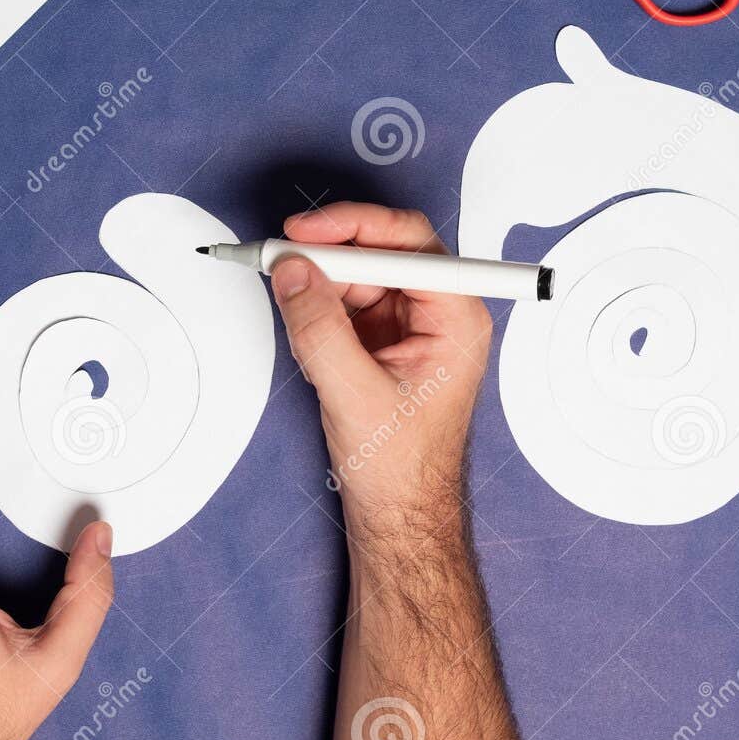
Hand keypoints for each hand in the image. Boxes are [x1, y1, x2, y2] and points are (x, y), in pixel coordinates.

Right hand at [270, 204, 492, 526]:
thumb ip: (319, 329)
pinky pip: (346, 300)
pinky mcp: (383, 337)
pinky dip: (318, 308)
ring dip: (320, 282)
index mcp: (456, 319)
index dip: (355, 228)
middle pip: (382, 249)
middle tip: (282, 254)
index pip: (409, 243)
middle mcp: (439, 312)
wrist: (397, 512)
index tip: (307, 233)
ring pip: (359, 274)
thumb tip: (294, 273)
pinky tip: (304, 329)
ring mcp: (410, 323)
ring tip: (287, 294)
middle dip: (329, 252)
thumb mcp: (353, 394)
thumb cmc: (402, 467)